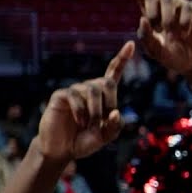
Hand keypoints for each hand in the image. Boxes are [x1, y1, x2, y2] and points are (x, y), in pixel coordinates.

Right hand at [35, 42, 132, 165]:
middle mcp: (89, 89)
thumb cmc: (85, 141)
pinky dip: (81, 112)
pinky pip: (75, 96)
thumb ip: (114, 126)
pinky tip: (79, 122)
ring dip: (95, 111)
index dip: (122, 59)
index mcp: (103, 96)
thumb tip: (116, 113)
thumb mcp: (105, 137)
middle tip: (102, 121)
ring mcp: (75, 91)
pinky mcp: (61, 95)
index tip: (131, 43)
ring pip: (92, 90)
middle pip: (107, 82)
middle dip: (109, 103)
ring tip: (88, 126)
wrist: (62, 149)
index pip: (113, 73)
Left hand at [116, 0, 191, 86]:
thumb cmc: (177, 58)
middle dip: (151, 10)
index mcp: (153, 14)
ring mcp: (184, 7)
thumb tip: (143, 19)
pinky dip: (184, 21)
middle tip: (156, 28)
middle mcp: (167, 7)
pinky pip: (189, 7)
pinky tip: (184, 34)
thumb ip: (147, 39)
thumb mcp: (158, 53)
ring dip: (167, 18)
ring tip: (173, 35)